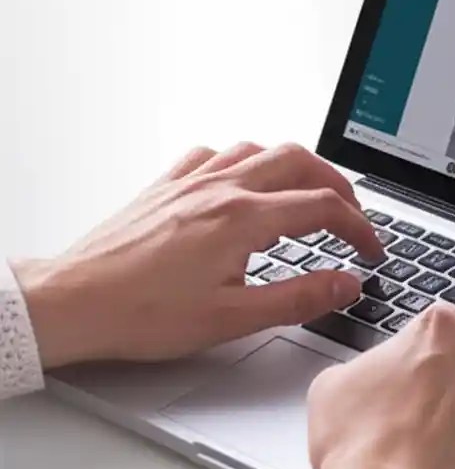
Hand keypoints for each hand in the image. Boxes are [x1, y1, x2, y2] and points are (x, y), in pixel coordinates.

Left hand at [11, 143, 384, 367]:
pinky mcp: (166, 187)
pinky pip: (215, 155)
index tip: (370, 249)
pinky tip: (243, 184)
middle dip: (338, 185)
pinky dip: (244, 163)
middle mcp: (219, 188)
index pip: (322, 207)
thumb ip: (299, 297)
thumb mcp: (232, 318)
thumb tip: (345, 283)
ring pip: (258, 149)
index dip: (359, 227)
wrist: (71, 303)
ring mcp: (190, 182)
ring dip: (295, 167)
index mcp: (241, 218)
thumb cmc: (139, 313)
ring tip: (308, 194)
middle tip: (352, 216)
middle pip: (299, 161)